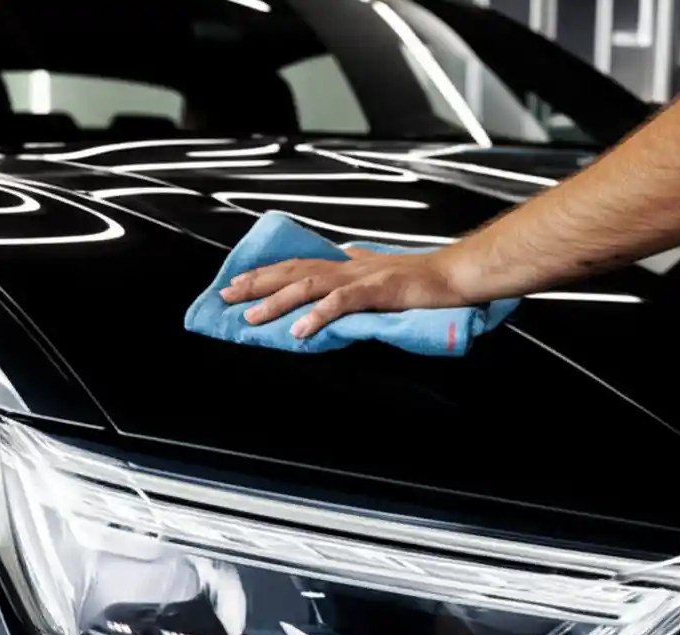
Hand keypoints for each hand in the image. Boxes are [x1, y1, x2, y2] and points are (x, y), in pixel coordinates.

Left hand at [219, 246, 467, 337]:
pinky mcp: (377, 290)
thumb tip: (342, 260)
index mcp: (346, 265)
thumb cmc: (421, 278)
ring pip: (309, 286)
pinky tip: (300, 329)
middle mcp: (347, 267)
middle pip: (292, 271)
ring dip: (278, 302)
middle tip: (227, 296)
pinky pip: (341, 303)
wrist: (453, 276)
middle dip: (257, 284)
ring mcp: (360, 278)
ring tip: (253, 318)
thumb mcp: (379, 273)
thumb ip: (357, 270)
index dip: (265, 273)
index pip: (296, 265)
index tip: (236, 283)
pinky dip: (318, 315)